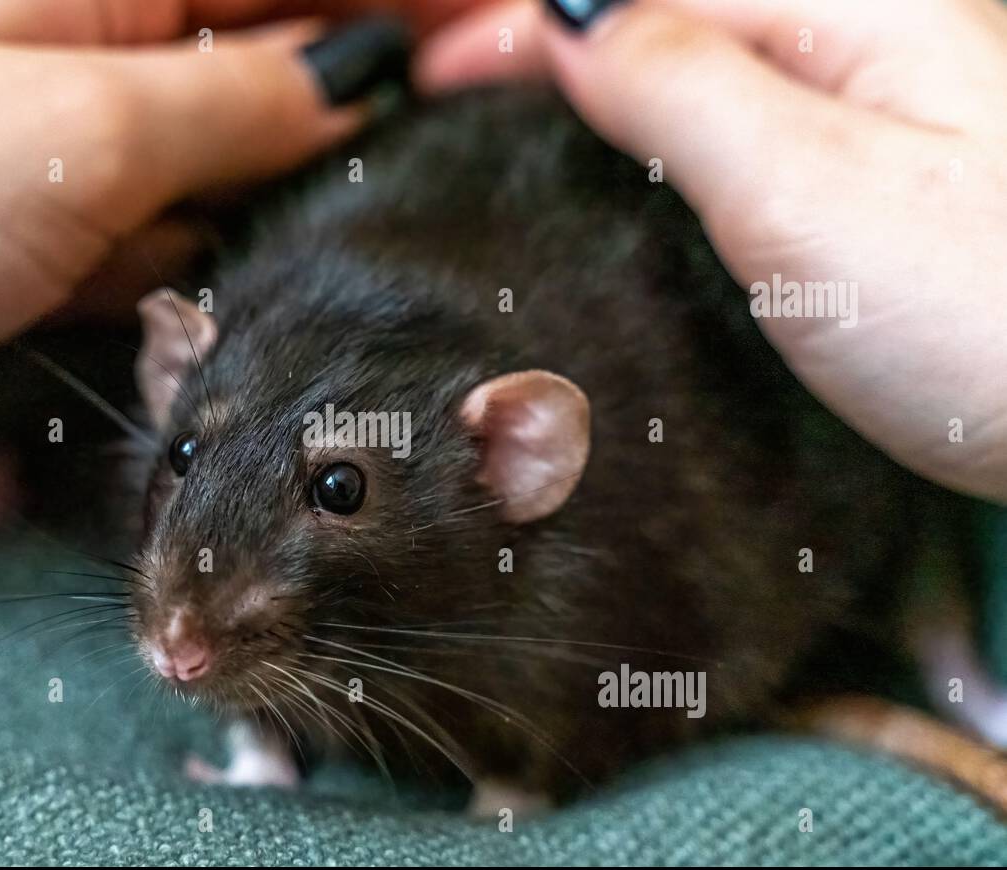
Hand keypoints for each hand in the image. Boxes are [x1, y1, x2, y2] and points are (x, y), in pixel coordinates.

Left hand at [0, 0, 482, 462]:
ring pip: (222, 156)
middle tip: (482, 125)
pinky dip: (195, 262)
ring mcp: (64, 141)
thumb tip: (352, 84)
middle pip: (272, 52)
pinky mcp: (37, 228)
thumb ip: (231, 106)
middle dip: (367, 90)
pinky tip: (226, 286)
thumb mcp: (80, 130)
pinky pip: (158, 237)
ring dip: (282, 192)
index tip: (521, 20)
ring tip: (360, 224)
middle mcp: (93, 44)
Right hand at [420, 0, 1006, 502]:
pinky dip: (676, 140)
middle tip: (473, 95)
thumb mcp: (803, 192)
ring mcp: (892, 109)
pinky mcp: (895, 182)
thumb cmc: (996, 319)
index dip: (527, 22)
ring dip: (617, 85)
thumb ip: (680, 88)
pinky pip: (756, 126)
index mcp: (853, 8)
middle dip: (566, 42)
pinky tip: (649, 173)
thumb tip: (577, 28)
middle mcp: (877, 36)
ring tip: (538, 122)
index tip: (438, 76)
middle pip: (682, 12)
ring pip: (716, 66)